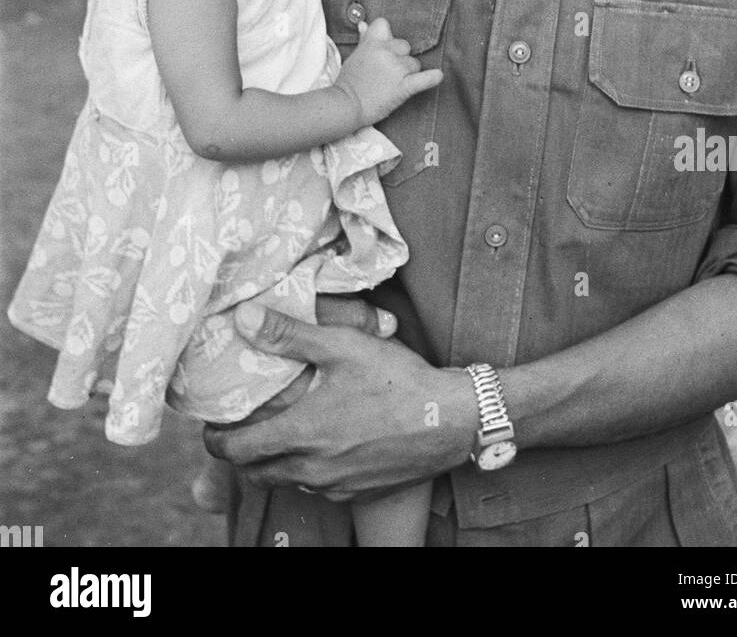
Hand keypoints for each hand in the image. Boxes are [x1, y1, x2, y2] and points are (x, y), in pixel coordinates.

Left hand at [204, 302, 476, 502]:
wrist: (451, 421)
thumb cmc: (397, 380)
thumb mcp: (342, 346)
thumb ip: (290, 334)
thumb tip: (245, 318)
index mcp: (301, 434)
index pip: (236, 451)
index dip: (216, 440)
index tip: (212, 426)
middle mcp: (312, 467)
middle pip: (255, 473)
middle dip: (240, 455)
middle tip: (240, 430)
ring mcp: (336, 484)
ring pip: (286, 481)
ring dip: (273, 463)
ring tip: (279, 434)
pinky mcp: (357, 491)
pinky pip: (318, 486)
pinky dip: (307, 470)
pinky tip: (322, 444)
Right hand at [334, 16, 442, 126]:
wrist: (345, 106)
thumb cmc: (348, 82)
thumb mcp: (354, 57)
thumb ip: (364, 39)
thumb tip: (364, 24)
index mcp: (371, 43)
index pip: (384, 24)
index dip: (386, 36)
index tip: (384, 48)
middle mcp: (384, 52)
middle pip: (404, 46)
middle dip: (399, 57)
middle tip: (388, 73)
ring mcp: (395, 69)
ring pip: (414, 63)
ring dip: (408, 73)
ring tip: (393, 84)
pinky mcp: (403, 87)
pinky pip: (423, 79)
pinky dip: (431, 78)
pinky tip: (437, 76)